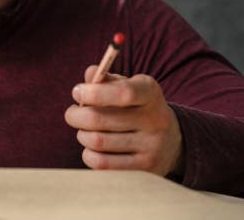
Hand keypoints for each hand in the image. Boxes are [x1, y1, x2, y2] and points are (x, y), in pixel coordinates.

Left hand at [64, 65, 183, 176]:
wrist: (170, 141)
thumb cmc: (136, 107)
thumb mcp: (127, 86)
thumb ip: (106, 79)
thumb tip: (90, 74)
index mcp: (150, 93)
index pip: (123, 93)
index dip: (94, 92)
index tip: (77, 92)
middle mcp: (155, 120)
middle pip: (99, 119)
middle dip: (76, 115)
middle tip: (72, 114)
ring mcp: (152, 147)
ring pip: (97, 141)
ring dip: (82, 135)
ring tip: (84, 130)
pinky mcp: (144, 169)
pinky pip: (102, 163)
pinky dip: (88, 154)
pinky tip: (92, 148)